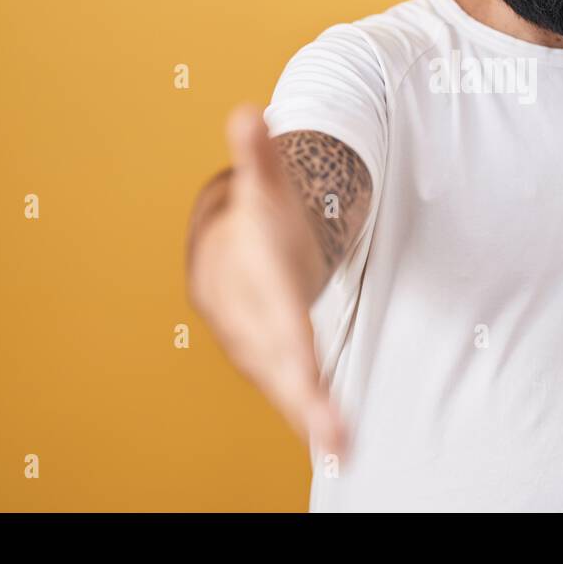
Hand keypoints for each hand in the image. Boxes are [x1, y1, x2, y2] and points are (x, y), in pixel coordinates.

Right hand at [189, 103, 348, 460]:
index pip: (276, 316)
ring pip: (282, 383)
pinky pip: (287, 388)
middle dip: (305, 400)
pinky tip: (332, 446)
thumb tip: (249, 112)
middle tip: (336, 439)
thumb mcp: (263, 187)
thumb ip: (259, 157)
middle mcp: (247, 318)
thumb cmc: (257, 216)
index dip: (292, 347)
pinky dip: (307, 417)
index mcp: (252, 279)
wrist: (222, 242)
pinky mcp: (265, 357)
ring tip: (340, 450)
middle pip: (280, 362)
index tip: (308, 379)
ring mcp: (253, 343)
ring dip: (308, 418)